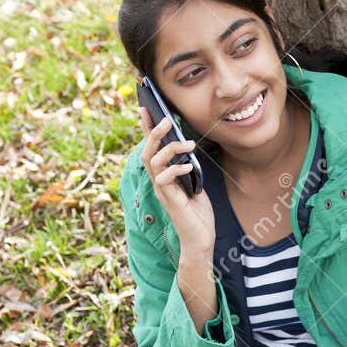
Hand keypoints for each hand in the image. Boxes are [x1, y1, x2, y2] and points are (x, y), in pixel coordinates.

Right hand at [139, 107, 215, 257]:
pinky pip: (165, 179)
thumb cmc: (198, 213)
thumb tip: (189, 150)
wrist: (200, 239)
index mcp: (163, 176)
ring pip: (153, 162)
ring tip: (188, 144)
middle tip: (166, 120)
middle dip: (153, 133)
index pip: (152, 148)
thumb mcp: (195, 184)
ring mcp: (162, 191)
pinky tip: (190, 167)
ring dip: (170, 149)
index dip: (147, 128)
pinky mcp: (170, 201)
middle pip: (147, 152)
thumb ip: (188, 168)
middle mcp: (158, 182)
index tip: (146, 107)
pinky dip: (177, 169)